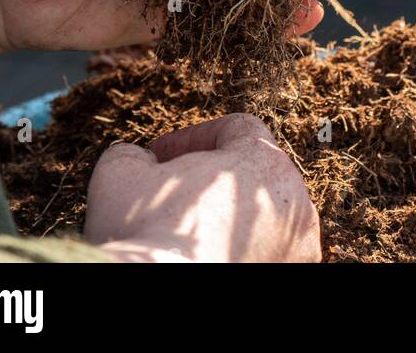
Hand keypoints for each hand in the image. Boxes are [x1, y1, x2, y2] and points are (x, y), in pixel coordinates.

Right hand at [84, 114, 320, 263]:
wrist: (159, 286)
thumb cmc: (147, 232)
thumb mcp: (120, 174)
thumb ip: (136, 155)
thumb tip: (139, 161)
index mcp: (263, 160)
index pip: (235, 129)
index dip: (191, 139)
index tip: (159, 157)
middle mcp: (293, 202)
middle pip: (251, 175)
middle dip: (210, 179)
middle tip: (168, 194)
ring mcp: (294, 248)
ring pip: (261, 218)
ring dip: (226, 218)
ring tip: (185, 232)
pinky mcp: (287, 276)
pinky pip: (262, 255)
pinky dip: (235, 252)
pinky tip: (201, 257)